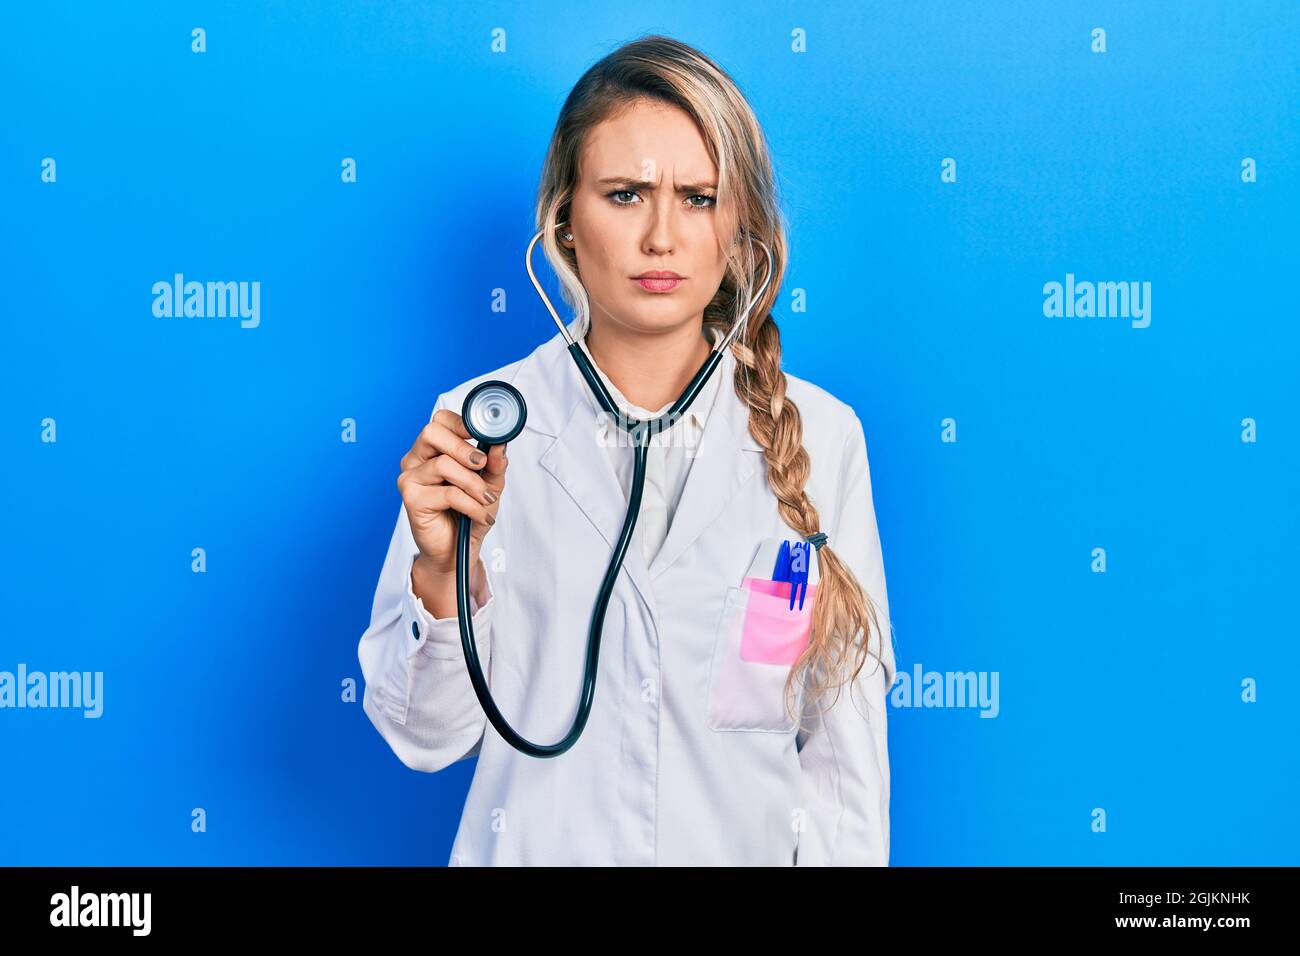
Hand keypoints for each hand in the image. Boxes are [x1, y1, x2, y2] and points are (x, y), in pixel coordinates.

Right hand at [397, 408, 508, 575]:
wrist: (456, 551)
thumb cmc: (469, 513)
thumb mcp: (490, 485)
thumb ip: (495, 464)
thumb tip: (499, 445)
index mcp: (432, 449)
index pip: (439, 420)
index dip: (460, 423)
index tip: (481, 434)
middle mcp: (416, 459)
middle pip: (432, 433)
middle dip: (463, 448)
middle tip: (482, 465)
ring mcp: (410, 478)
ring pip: (443, 465)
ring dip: (473, 483)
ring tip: (486, 500)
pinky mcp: (411, 499)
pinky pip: (447, 493)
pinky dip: (471, 504)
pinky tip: (480, 515)